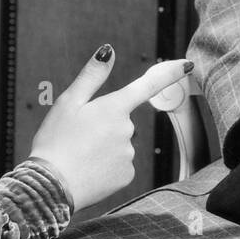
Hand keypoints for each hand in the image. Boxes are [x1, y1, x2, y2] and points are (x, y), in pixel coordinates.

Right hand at [30, 45, 193, 210]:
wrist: (50, 188)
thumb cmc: (55, 142)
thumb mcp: (67, 103)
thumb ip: (92, 76)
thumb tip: (108, 50)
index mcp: (113, 107)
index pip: (148, 85)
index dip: (170, 73)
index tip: (189, 65)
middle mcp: (127, 129)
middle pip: (121, 121)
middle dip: (103, 126)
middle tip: (76, 138)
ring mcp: (129, 154)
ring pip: (119, 144)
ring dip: (102, 148)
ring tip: (78, 156)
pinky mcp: (126, 175)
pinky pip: (119, 165)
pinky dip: (105, 166)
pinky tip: (88, 170)